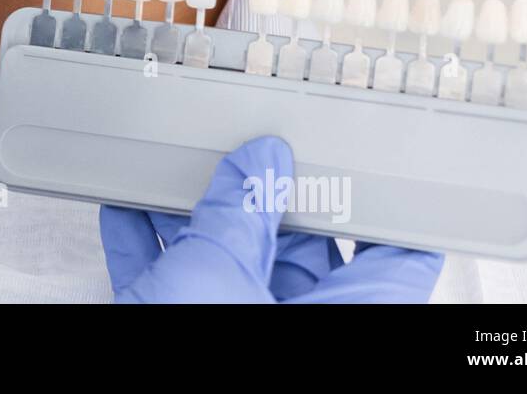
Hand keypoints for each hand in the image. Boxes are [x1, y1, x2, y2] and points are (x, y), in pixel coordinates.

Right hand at [99, 136, 443, 302]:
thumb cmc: (192, 371)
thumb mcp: (220, 270)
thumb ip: (242, 210)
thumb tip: (259, 165)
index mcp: (342, 321)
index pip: (397, 260)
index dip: (384, 211)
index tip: (368, 169)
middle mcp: (297, 334)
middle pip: (298, 254)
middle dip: (267, 201)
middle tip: (256, 155)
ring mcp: (233, 330)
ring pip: (227, 265)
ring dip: (196, 218)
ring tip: (181, 173)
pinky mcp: (176, 330)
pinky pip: (170, 281)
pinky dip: (149, 247)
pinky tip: (129, 212)